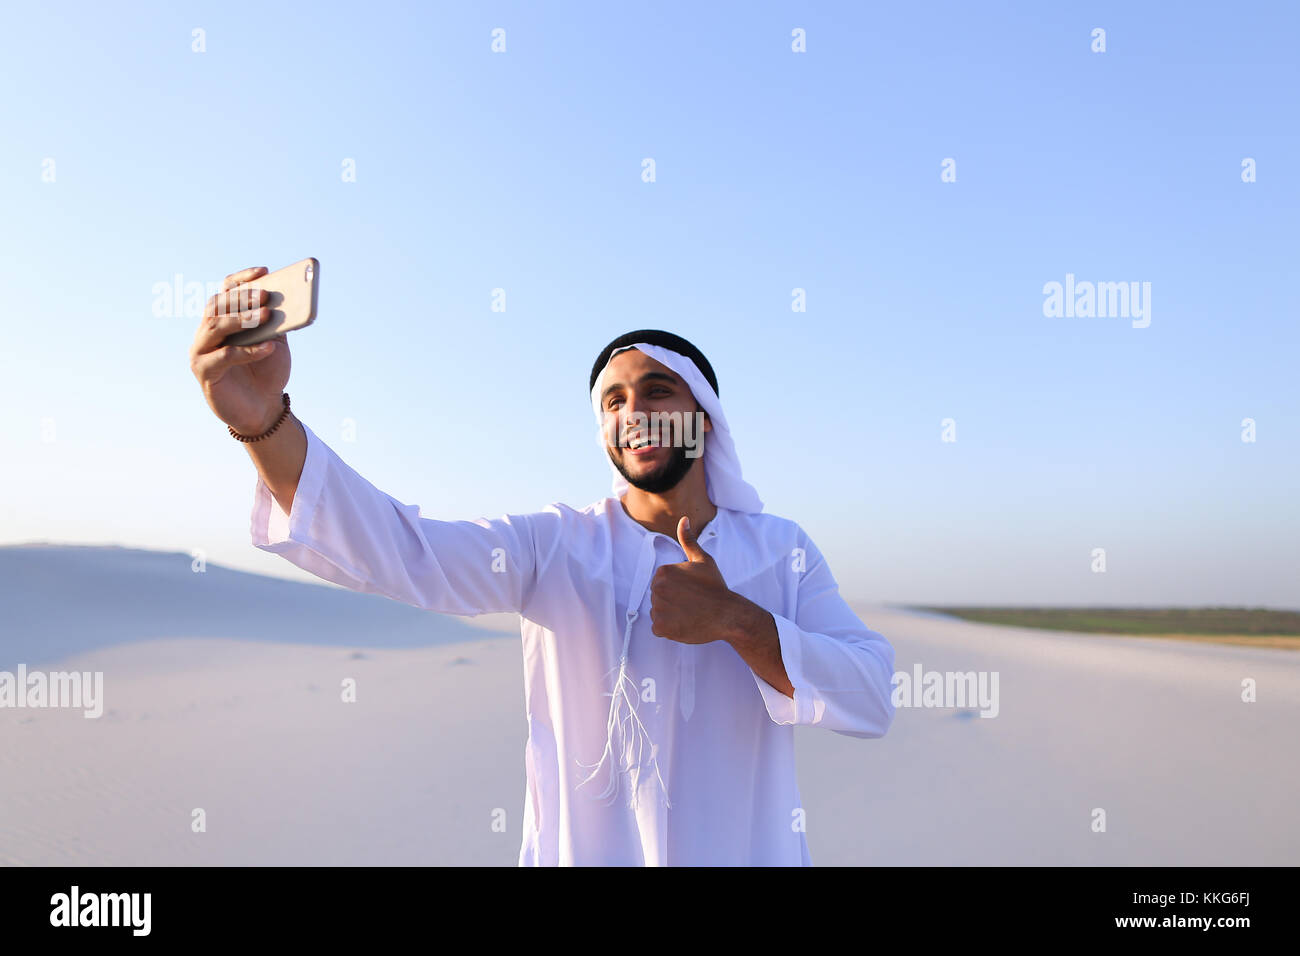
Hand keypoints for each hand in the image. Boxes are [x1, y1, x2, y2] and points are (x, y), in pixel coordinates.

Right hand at [189, 265, 290, 434]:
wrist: (263, 408)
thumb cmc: (267, 372)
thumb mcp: (275, 343)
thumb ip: (275, 324)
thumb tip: (284, 300)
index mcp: (223, 320)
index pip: (226, 291)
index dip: (242, 280)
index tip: (263, 271)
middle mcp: (207, 332)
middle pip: (218, 306)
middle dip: (242, 298)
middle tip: (265, 295)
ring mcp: (201, 351)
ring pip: (216, 327)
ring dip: (242, 319)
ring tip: (266, 316)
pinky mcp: (204, 372)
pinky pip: (224, 356)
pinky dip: (247, 350)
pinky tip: (267, 347)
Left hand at [649, 516, 744, 644]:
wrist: (728, 614)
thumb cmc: (715, 587)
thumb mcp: (703, 560)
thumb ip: (689, 540)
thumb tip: (683, 519)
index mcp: (663, 571)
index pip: (661, 582)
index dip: (677, 588)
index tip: (691, 591)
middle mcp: (657, 588)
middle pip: (658, 597)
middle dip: (672, 601)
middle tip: (691, 603)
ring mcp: (658, 609)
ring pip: (658, 613)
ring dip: (671, 616)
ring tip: (689, 614)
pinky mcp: (661, 627)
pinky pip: (659, 629)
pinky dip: (670, 629)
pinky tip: (685, 624)